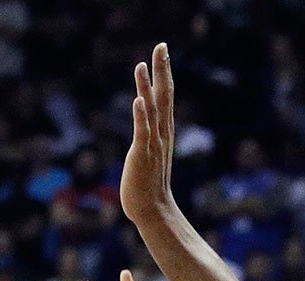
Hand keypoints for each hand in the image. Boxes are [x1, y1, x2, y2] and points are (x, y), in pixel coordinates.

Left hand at [120, 43, 178, 227]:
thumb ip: (149, 135)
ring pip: (152, 109)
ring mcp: (153, 143)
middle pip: (164, 96)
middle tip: (161, 46)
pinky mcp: (142, 155)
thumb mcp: (150, 152)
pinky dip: (141, 116)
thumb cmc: (148, 183)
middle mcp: (161, 133)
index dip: (164, 73)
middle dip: (162, 70)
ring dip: (147, 87)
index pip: (165, 96)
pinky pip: (142, 132)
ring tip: (143, 64)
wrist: (152, 210)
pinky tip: (138, 99)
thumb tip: (146, 122)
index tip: (162, 51)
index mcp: (163, 130)